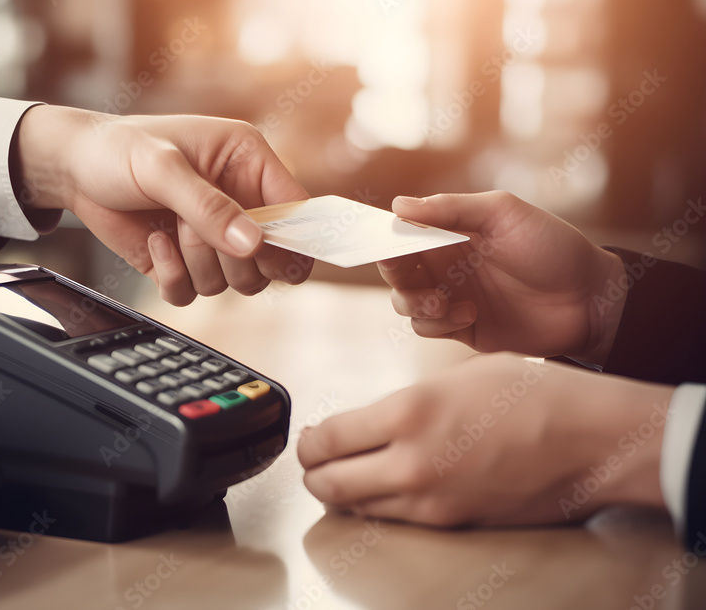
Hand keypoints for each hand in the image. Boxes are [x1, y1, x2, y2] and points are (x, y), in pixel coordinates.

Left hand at [12, 106, 312, 304]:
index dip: (294, 239)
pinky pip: (194, 294)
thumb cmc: (117, 150)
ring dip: (198, 266)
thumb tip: (253, 244)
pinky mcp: (184, 262)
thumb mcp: (162, 168)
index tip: (272, 256)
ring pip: (233, 283)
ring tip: (168, 230)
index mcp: (248, 162)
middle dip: (229, 256)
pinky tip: (155, 245)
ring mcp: (213, 236)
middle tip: (193, 231)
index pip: (296, 210)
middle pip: (269, 260)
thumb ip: (208, 206)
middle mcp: (239, 201)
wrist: (72, 170)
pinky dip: (173, 278)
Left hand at [298, 353, 670, 526]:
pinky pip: (395, 520)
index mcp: (408, 412)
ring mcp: (431, 501)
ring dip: (341, 493)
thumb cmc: (533, 394)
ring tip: (343, 476)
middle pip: (327, 483)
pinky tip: (385, 490)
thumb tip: (368, 420)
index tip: (309, 436)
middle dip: (312, 472)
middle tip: (313, 461)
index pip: (326, 439)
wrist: (592, 440)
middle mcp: (410, 462)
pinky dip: (377, 508)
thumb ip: (402, 402)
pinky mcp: (452, 524)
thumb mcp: (453, 376)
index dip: (308, 440)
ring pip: (356, 509)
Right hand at [379, 191, 624, 362]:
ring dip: (416, 302)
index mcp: (451, 234)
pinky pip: (427, 328)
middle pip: (395, 272)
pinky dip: (438, 323)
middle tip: (413, 277)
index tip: (383, 244)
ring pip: (404, 303)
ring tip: (447, 303)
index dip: (386, 238)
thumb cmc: (552, 247)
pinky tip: (470, 315)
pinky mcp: (462, 329)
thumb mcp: (503, 214)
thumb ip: (451, 209)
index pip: (403, 234)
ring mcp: (452, 298)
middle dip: (396, 275)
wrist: (590, 300)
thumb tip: (398, 205)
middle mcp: (445, 265)